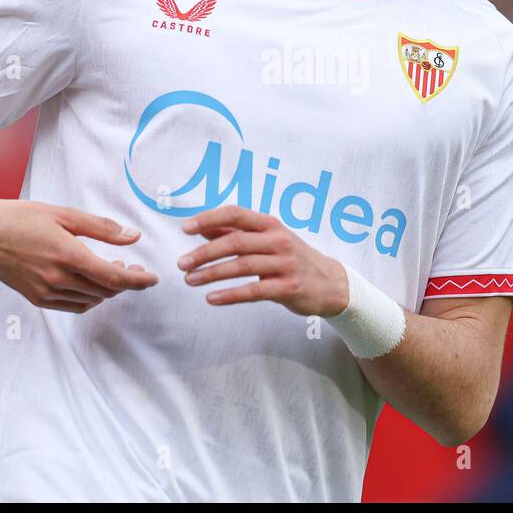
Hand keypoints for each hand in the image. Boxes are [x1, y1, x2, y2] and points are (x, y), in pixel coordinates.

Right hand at [0, 194, 157, 312]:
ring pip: (90, 300)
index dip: (138, 281)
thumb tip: (133, 236)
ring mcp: (45, 292)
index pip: (113, 277)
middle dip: (125, 282)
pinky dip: (88, 298)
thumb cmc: (20, 218)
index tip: (153, 278)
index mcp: (68, 255)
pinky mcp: (36, 298)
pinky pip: (72, 305)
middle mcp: (57, 279)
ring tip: (113, 272)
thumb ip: (101, 228)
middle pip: (105, 290)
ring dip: (107, 291)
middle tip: (133, 267)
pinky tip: (91, 284)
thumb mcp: (64, 215)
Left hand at [177, 206, 348, 316]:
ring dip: (211, 273)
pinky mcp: (288, 287)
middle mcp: (278, 240)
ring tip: (189, 280)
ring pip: (241, 266)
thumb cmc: (292, 258)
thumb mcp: (268, 239)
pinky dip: (230, 295)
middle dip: (204, 252)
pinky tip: (211, 298)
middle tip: (181, 263)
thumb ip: (237, 232)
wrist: (331, 283)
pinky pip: (254, 291)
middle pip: (235, 241)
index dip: (209, 218)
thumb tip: (202, 227)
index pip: (236, 214)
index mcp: (271, 224)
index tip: (185, 228)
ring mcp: (285, 264)